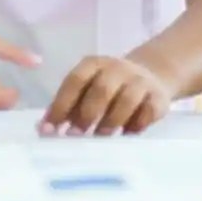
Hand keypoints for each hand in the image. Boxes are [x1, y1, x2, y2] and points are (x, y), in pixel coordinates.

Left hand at [41, 56, 172, 136]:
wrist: (151, 76)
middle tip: (76, 135)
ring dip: (111, 120)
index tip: (50, 128)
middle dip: (87, 113)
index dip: (62, 105)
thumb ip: (67, 106)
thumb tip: (43, 128)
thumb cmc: (108, 88)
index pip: (75, 80)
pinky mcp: (158, 96)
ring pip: (127, 99)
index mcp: (93, 64)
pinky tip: (126, 135)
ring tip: (101, 136)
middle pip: (102, 88)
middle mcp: (117, 68)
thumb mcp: (86, 89)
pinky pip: (148, 111)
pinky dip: (136, 124)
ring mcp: (140, 80)